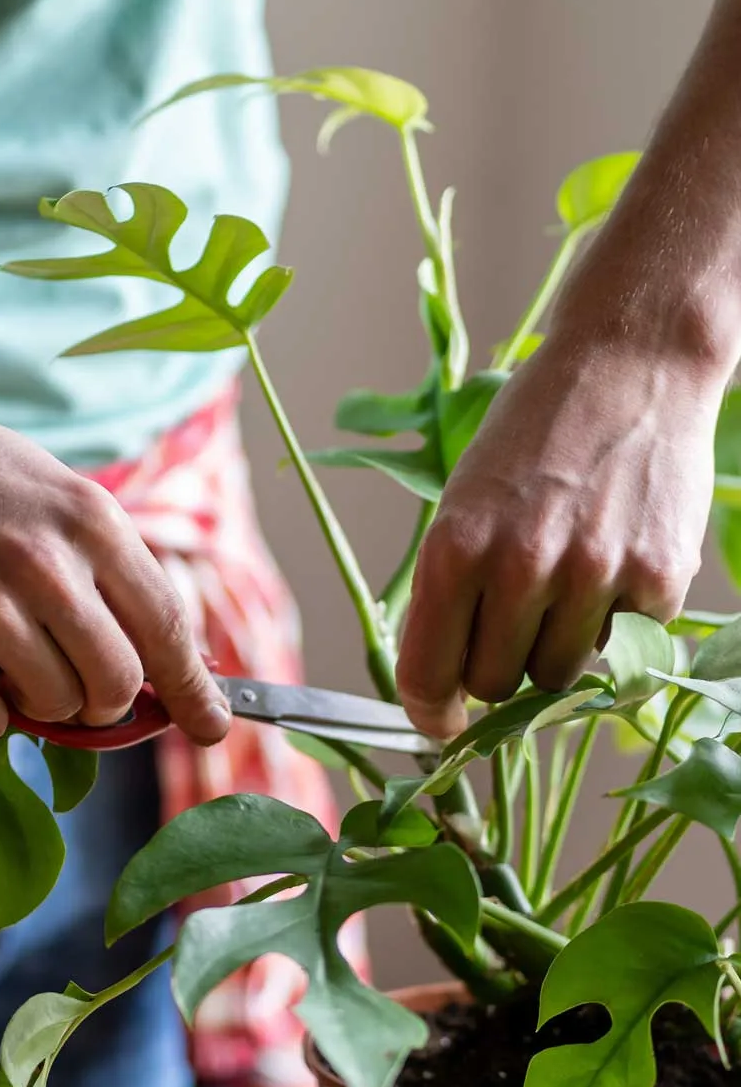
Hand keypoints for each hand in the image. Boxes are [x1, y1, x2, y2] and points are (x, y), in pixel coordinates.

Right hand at [0, 381, 231, 745]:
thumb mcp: (53, 492)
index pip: (167, 626)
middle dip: (106, 702)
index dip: (193, 689)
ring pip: (53, 708)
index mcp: (91, 520)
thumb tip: (160, 662)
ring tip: (3, 652)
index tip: (211, 726)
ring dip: (38, 702)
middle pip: (117, 684)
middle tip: (77, 685)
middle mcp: (46, 564)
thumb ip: (106, 568)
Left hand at [396, 324, 723, 738]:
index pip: (428, 673)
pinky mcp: (658, 579)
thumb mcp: (464, 500)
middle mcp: (521, 567)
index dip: (429, 709)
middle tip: (512, 617)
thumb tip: (442, 685)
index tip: (439, 721)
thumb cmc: (534, 432)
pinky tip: (612, 562)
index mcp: (456, 548)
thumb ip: (452, 589)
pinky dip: (611, 622)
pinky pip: (620, 648)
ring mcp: (593, 576)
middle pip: (493, 685)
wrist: (630, 365)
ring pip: (556, 678)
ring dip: (553, 648)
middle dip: (495, 665)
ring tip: (564, 581)